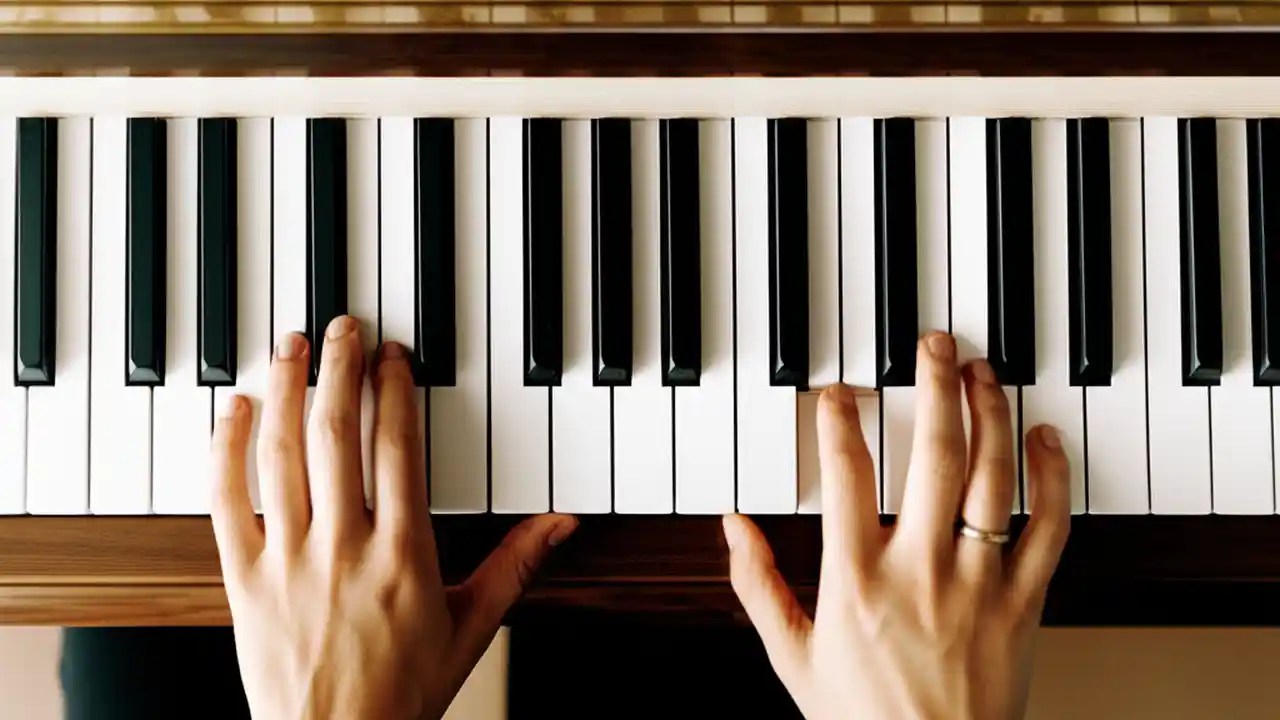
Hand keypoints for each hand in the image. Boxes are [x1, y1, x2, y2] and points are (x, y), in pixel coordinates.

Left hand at [210, 315, 577, 719]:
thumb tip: (561, 523)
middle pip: (336, 436)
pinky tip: (237, 410)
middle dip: (340, 371)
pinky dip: (226, 450)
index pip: (396, 449)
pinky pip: (225, 502)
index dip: (395, 392)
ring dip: (286, 391)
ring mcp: (287, 559)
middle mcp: (343, 547)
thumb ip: (516, 565)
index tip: (393, 357)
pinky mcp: (243, 578)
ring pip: (280, 456)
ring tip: (292, 345)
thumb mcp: (472, 627)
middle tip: (344, 327)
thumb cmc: (402, 692)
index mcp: (403, 554)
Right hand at [724, 332, 1069, 719]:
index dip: (839, 419)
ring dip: (989, 413)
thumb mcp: (790, 657)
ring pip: (995, 477)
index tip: (838, 392)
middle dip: (935, 385)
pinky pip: (1050, 527)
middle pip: (936, 453)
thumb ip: (756, 585)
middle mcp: (920, 569)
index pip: (847, 473)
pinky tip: (1043, 437)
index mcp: (856, 580)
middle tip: (934, 344)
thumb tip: (732, 525)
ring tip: (982, 371)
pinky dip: (1053, 476)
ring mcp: (978, 582)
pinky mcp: (1024, 602)